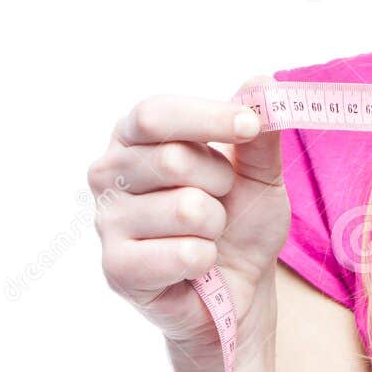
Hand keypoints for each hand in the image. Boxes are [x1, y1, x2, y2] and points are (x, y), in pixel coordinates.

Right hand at [87, 75, 286, 364]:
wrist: (238, 287)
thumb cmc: (240, 220)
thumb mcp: (259, 171)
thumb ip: (260, 132)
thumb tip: (264, 83)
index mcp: (133, 136)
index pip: (156, 113)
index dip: (207, 117)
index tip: (251, 125)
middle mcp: (108, 172)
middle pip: (172, 159)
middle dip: (220, 182)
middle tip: (221, 199)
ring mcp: (106, 221)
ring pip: (185, 209)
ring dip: (216, 225)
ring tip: (207, 234)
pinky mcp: (116, 268)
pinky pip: (184, 254)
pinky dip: (206, 259)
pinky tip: (195, 265)